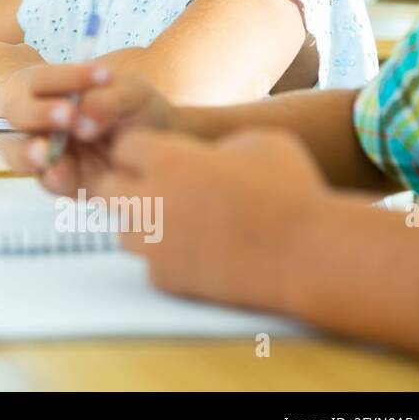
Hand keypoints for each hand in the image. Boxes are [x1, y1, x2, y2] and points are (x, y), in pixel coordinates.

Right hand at [1, 63, 174, 196]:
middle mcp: (43, 119)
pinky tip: (61, 171)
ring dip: (28, 152)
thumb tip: (82, 119)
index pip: (44, 80)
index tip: (100, 78)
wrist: (162, 142)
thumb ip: (109, 99)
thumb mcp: (132, 92)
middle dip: (39, 114)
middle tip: (68, 115)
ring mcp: (49, 151)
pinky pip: (47, 181)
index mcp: (55, 88)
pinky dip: (53, 177)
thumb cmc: (139, 107)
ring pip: (19, 153)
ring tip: (44, 154)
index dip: (63, 79)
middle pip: (20, 113)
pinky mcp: (63, 180)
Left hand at [95, 127, 327, 311]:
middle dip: (128, 186)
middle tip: (160, 190)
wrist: (311, 255)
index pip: (125, 147)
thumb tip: (205, 157)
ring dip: (142, 223)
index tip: (162, 159)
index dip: (144, 152)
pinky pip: (148, 262)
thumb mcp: (259, 142)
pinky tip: (196, 251)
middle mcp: (149, 200)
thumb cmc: (292, 191)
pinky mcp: (165, 278)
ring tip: (180, 221)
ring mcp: (153, 243)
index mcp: (168, 160)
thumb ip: (217, 144)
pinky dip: (164, 257)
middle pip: (107, 188)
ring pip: (123, 228)